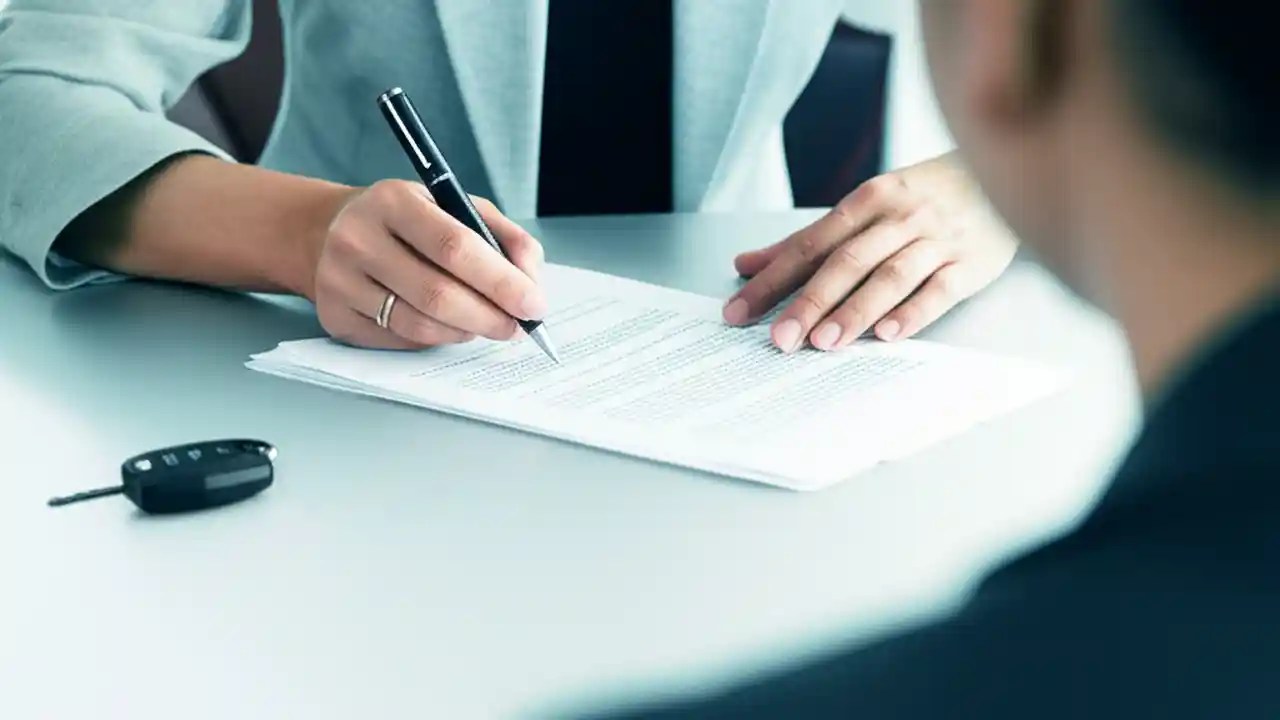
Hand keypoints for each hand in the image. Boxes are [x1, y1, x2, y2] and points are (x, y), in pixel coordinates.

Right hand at [309, 180, 544, 348]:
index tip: (533, 304)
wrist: (326, 231)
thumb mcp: (454, 206)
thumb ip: (503, 236)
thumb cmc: (407, 221)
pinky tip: (447, 325)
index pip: (455, 246)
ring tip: (485, 324)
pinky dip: (436, 339)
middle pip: (437, 294)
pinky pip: (400, 341)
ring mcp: (339, 281)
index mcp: (393, 201)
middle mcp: (358, 239)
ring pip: (420, 325)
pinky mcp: (335, 316)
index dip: (501, 281)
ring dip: (465, 332)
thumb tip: (531, 283)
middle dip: (490, 317)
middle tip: (518, 327)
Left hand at [722, 154, 1016, 350]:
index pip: (809, 245)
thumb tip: (747, 263)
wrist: (1001, 170)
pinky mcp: (970, 263)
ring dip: (854, 310)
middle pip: (845, 262)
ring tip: (824, 342)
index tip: (738, 310)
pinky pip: (939, 289)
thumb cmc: (923, 196)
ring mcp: (936, 240)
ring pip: (889, 276)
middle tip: (779, 337)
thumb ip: (809, 239)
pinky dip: (913, 311)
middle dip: (808, 301)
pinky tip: (888, 333)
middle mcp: (899, 218)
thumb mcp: (865, 206)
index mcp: (868, 200)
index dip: (771, 278)